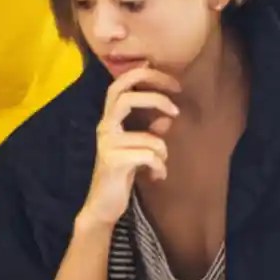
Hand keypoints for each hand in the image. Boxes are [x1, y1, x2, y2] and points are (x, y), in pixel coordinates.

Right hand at [79, 66, 179, 228]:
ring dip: (163, 152)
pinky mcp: (114, 161)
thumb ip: (149, 131)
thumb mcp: (137, 148)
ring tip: (160, 165)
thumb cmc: (121, 173)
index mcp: (109, 119)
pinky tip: (157, 177)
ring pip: (150, 137)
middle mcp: (105, 127)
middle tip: (176, 108)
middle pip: (126, 95)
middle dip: (156, 97)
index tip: (173, 84)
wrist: (103, 204)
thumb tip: (167, 118)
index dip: (146, 76)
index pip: (120, 84)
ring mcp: (107, 144)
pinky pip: (150, 157)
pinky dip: (160, 168)